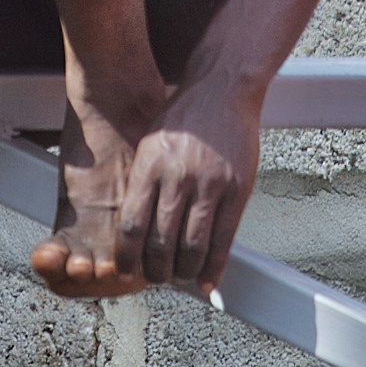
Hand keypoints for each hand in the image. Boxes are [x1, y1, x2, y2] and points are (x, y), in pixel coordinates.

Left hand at [35, 69, 264, 296]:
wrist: (222, 88)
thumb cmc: (184, 117)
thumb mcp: (150, 145)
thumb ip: (144, 185)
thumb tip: (136, 231)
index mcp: (149, 168)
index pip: (132, 227)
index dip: (128, 258)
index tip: (128, 270)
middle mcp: (177, 178)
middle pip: (160, 244)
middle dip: (155, 271)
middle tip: (155, 277)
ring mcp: (209, 185)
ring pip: (193, 247)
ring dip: (184, 272)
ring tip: (180, 276)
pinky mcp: (237, 189)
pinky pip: (224, 239)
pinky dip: (215, 265)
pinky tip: (207, 278)